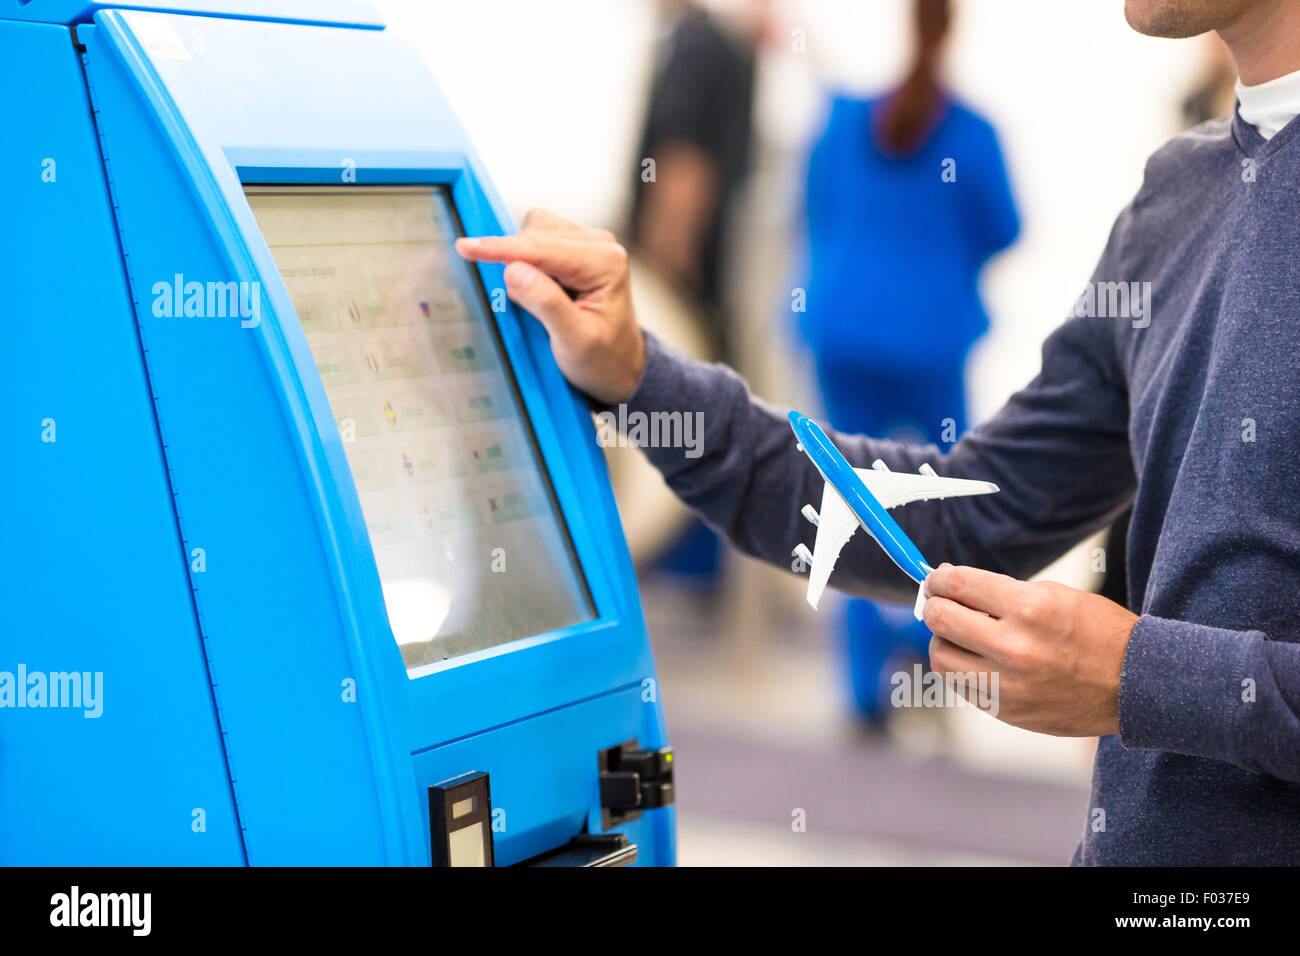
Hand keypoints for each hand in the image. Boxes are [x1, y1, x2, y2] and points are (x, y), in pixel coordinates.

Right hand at [455, 209, 643, 404]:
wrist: (618, 366)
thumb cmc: (602, 359)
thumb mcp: (574, 341)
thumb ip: (546, 303)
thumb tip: (513, 270)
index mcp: (605, 262)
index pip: (542, 248)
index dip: (500, 248)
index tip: (465, 247)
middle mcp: (600, 244)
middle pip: (536, 232)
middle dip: (515, 261)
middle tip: (525, 306)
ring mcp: (588, 244)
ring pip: (534, 232)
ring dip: (521, 260)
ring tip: (537, 301)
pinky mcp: (575, 249)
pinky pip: (536, 242)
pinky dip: (526, 263)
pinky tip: (540, 290)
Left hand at [922, 564, 1138, 736]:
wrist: (1136, 685)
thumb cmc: (1096, 632)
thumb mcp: (1054, 595)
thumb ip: (999, 591)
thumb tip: (948, 581)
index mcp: (1030, 608)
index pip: (957, 585)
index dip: (939, 579)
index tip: (937, 579)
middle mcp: (1014, 647)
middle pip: (939, 619)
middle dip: (935, 606)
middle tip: (941, 603)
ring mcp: (1008, 684)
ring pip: (940, 657)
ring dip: (943, 640)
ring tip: (961, 635)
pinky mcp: (1006, 710)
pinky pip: (960, 685)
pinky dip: (961, 668)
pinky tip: (978, 659)